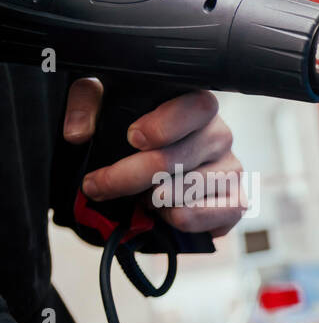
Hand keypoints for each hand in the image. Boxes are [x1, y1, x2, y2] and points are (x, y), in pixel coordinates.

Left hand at [62, 78, 246, 238]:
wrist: (156, 176)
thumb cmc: (136, 137)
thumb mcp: (106, 105)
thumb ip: (87, 104)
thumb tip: (78, 133)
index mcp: (196, 106)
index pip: (197, 107)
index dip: (164, 124)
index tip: (132, 138)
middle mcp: (220, 136)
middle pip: (179, 158)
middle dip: (129, 176)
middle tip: (99, 186)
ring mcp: (231, 171)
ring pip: (191, 189)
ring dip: (154, 199)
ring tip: (138, 197)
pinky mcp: (236, 203)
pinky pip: (214, 215)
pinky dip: (183, 218)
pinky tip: (164, 213)